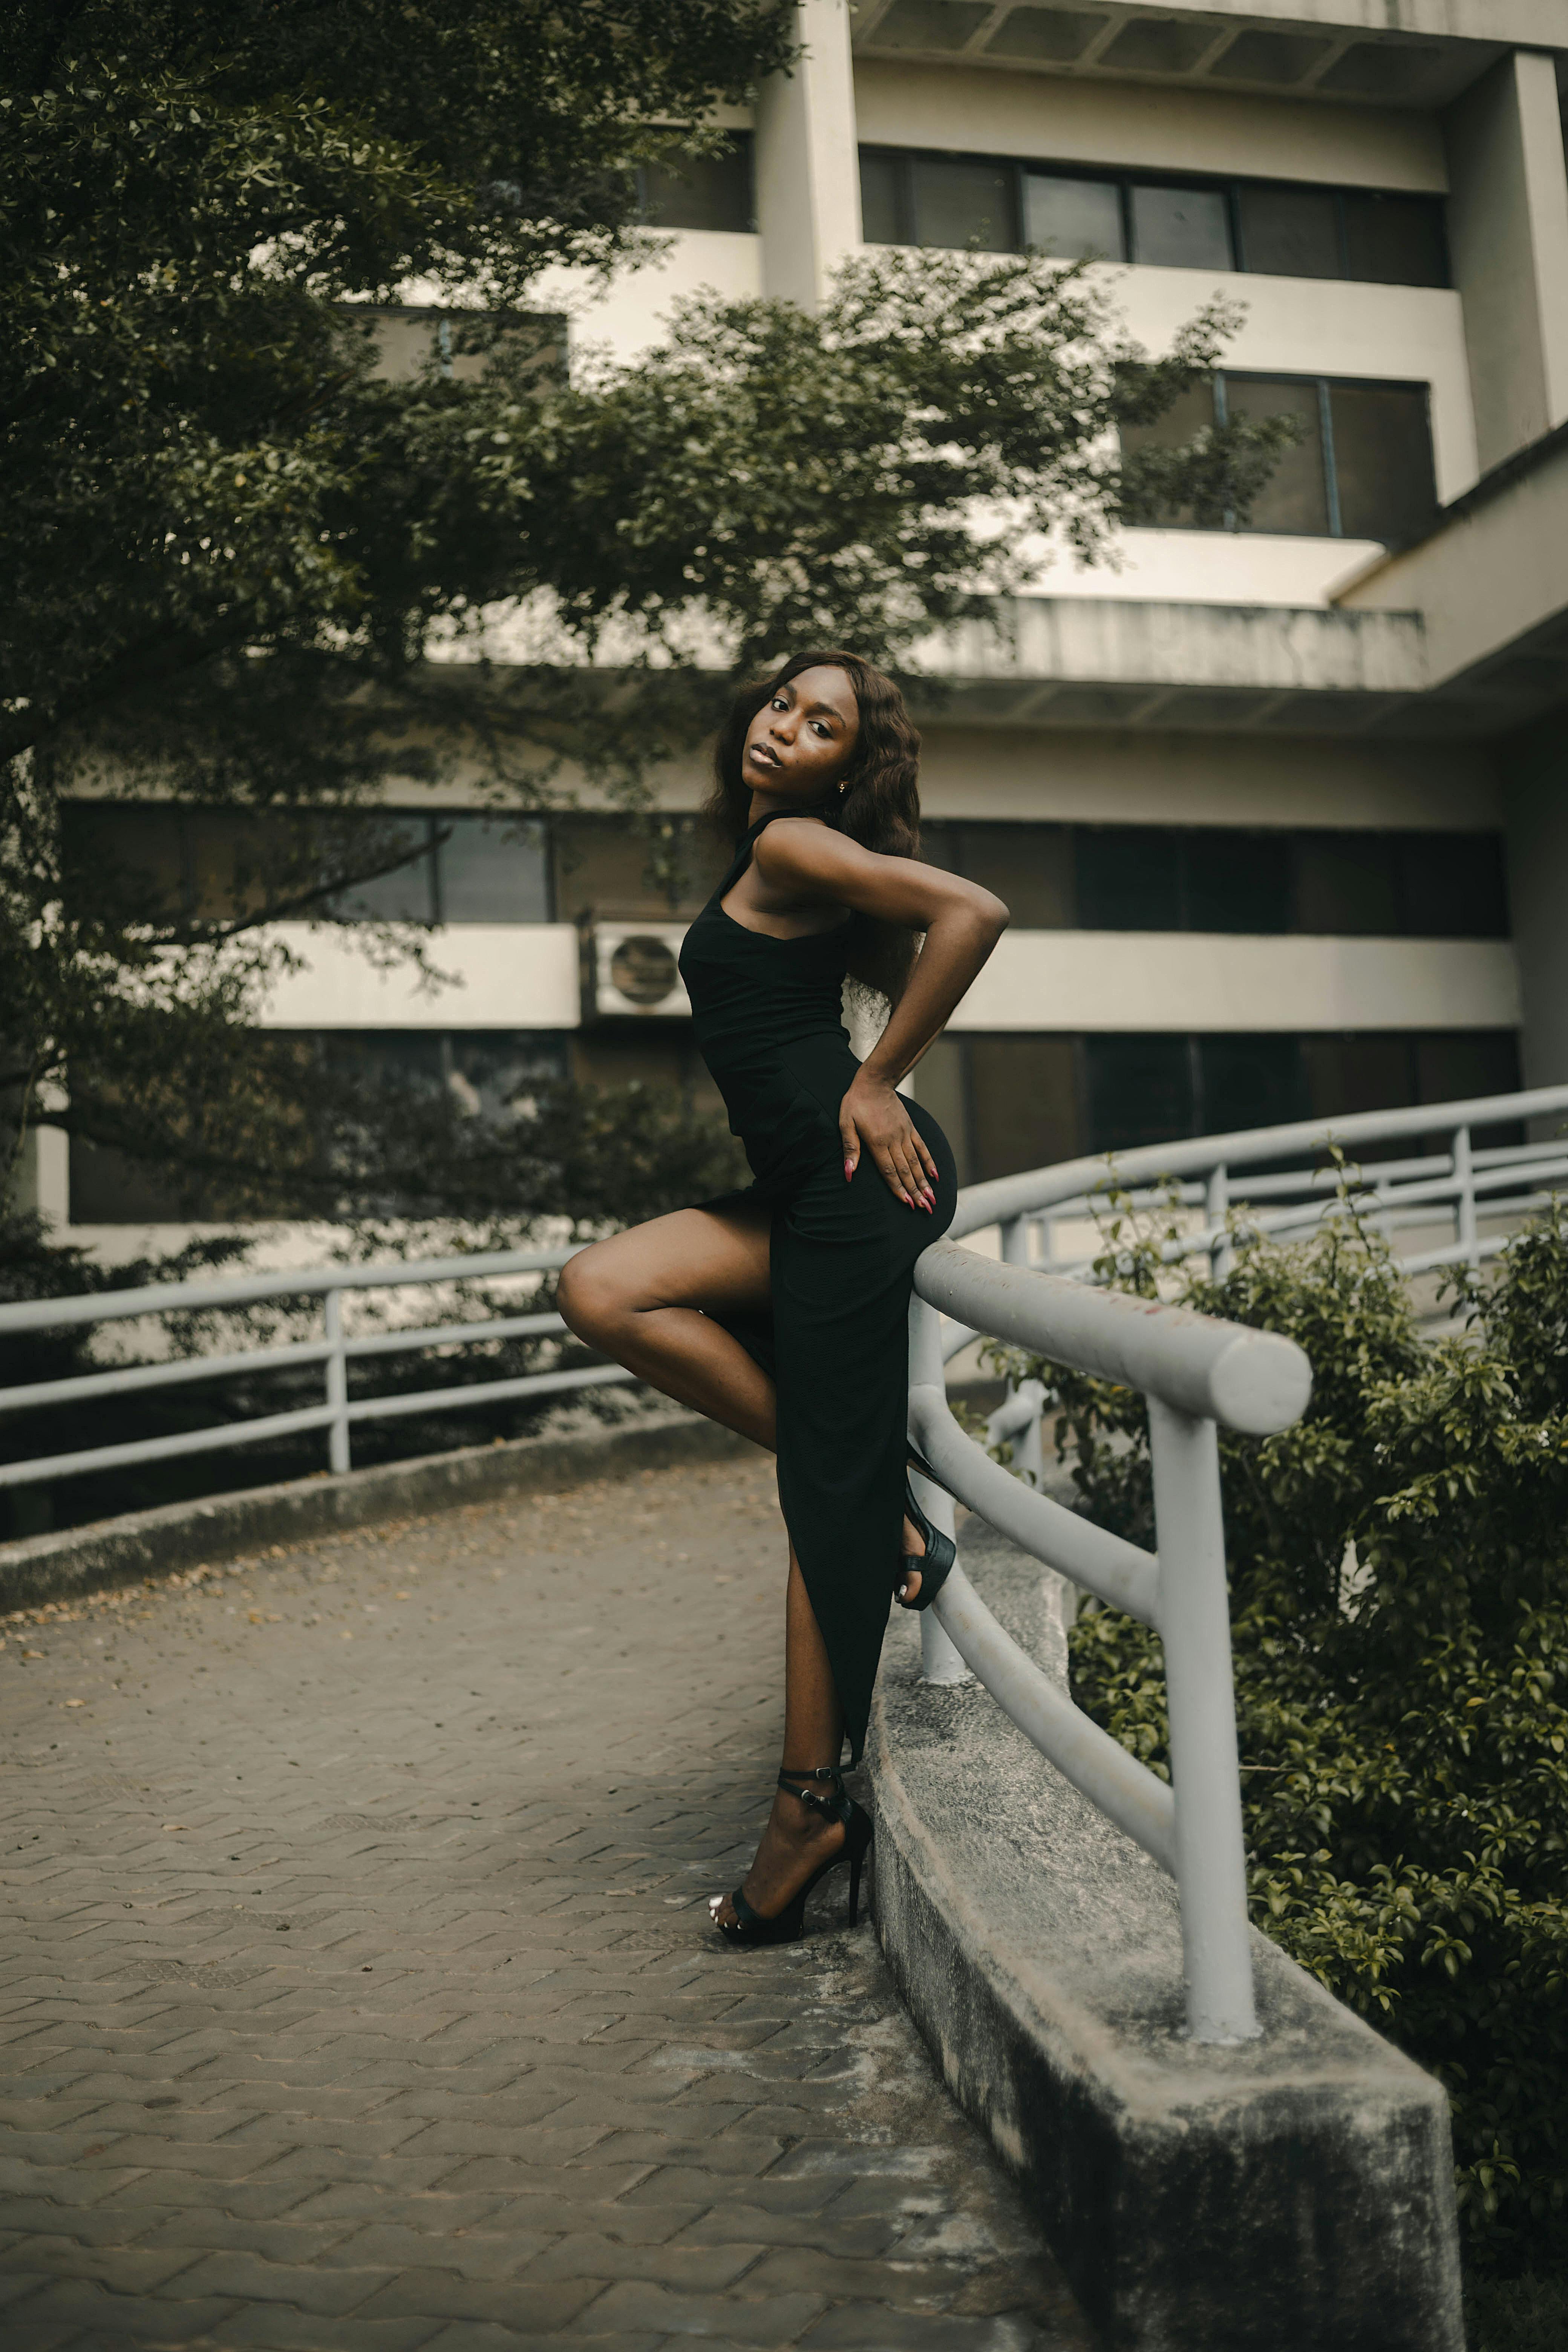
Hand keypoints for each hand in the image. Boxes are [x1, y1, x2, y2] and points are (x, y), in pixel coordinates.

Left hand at [839, 1072, 938, 1211]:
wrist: (874, 1081)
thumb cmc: (855, 1103)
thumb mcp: (845, 1124)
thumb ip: (850, 1149)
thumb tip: (848, 1173)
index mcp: (877, 1142)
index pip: (889, 1171)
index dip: (898, 1189)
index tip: (908, 1204)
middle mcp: (894, 1140)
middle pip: (906, 1171)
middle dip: (915, 1192)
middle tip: (925, 1209)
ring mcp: (904, 1134)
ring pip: (916, 1163)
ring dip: (924, 1182)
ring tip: (932, 1199)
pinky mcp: (910, 1128)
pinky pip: (922, 1148)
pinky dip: (929, 1162)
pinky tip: (935, 1176)